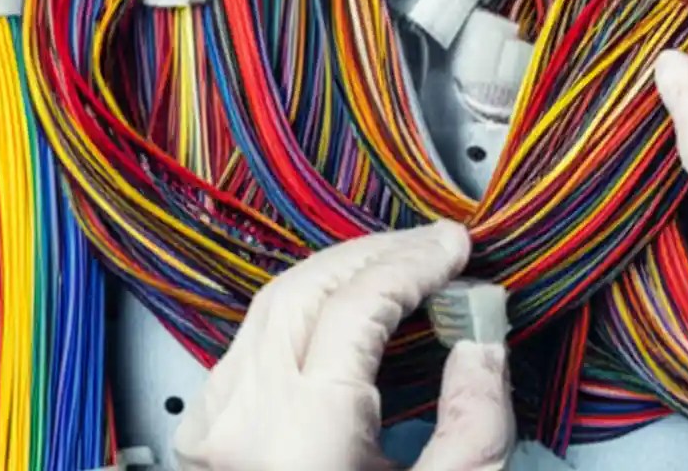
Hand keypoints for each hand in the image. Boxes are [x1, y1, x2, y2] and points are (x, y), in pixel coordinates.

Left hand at [174, 220, 514, 470]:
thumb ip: (475, 424)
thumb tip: (480, 345)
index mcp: (301, 440)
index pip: (356, 307)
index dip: (414, 263)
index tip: (457, 249)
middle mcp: (241, 425)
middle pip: (304, 289)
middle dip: (377, 253)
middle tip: (435, 247)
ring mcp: (213, 430)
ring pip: (270, 308)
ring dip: (339, 275)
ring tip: (399, 269)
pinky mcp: (207, 438)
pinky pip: (254, 344)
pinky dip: (305, 311)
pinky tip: (345, 314)